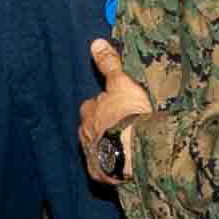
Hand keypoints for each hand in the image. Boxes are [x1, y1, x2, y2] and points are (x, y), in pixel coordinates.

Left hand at [78, 35, 154, 179]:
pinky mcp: (100, 175)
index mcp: (88, 112)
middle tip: (121, 128)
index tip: (116, 107)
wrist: (134, 152)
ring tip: (124, 148)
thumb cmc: (129, 115)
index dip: (102, 105)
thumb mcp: (122, 84)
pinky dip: (111, 167)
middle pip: (91, 128)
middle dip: (102, 127)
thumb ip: (109, 65)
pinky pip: (103, 170)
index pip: (91, 105)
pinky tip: (122, 166)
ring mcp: (91, 156)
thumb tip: (95, 42)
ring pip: (96, 149)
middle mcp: (84, 135)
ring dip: (107, 147)